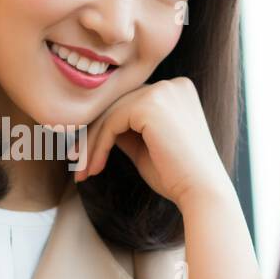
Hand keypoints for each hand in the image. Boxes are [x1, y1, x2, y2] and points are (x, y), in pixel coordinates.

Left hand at [73, 77, 232, 212]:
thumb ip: (126, 131)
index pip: (130, 103)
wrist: (201, 193)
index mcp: (177, 92)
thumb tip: (96, 127)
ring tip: (82, 172)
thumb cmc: (177, 177)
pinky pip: (111, 123)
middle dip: (93, 136)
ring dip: (91, 145)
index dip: (105, 129)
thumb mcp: (146, 147)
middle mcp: (172, 85)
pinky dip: (98, 146)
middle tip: (77, 165)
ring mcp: (163, 91)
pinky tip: (94, 168)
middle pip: (118, 106)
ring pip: (111, 114)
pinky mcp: (150, 104)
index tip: (86, 157)